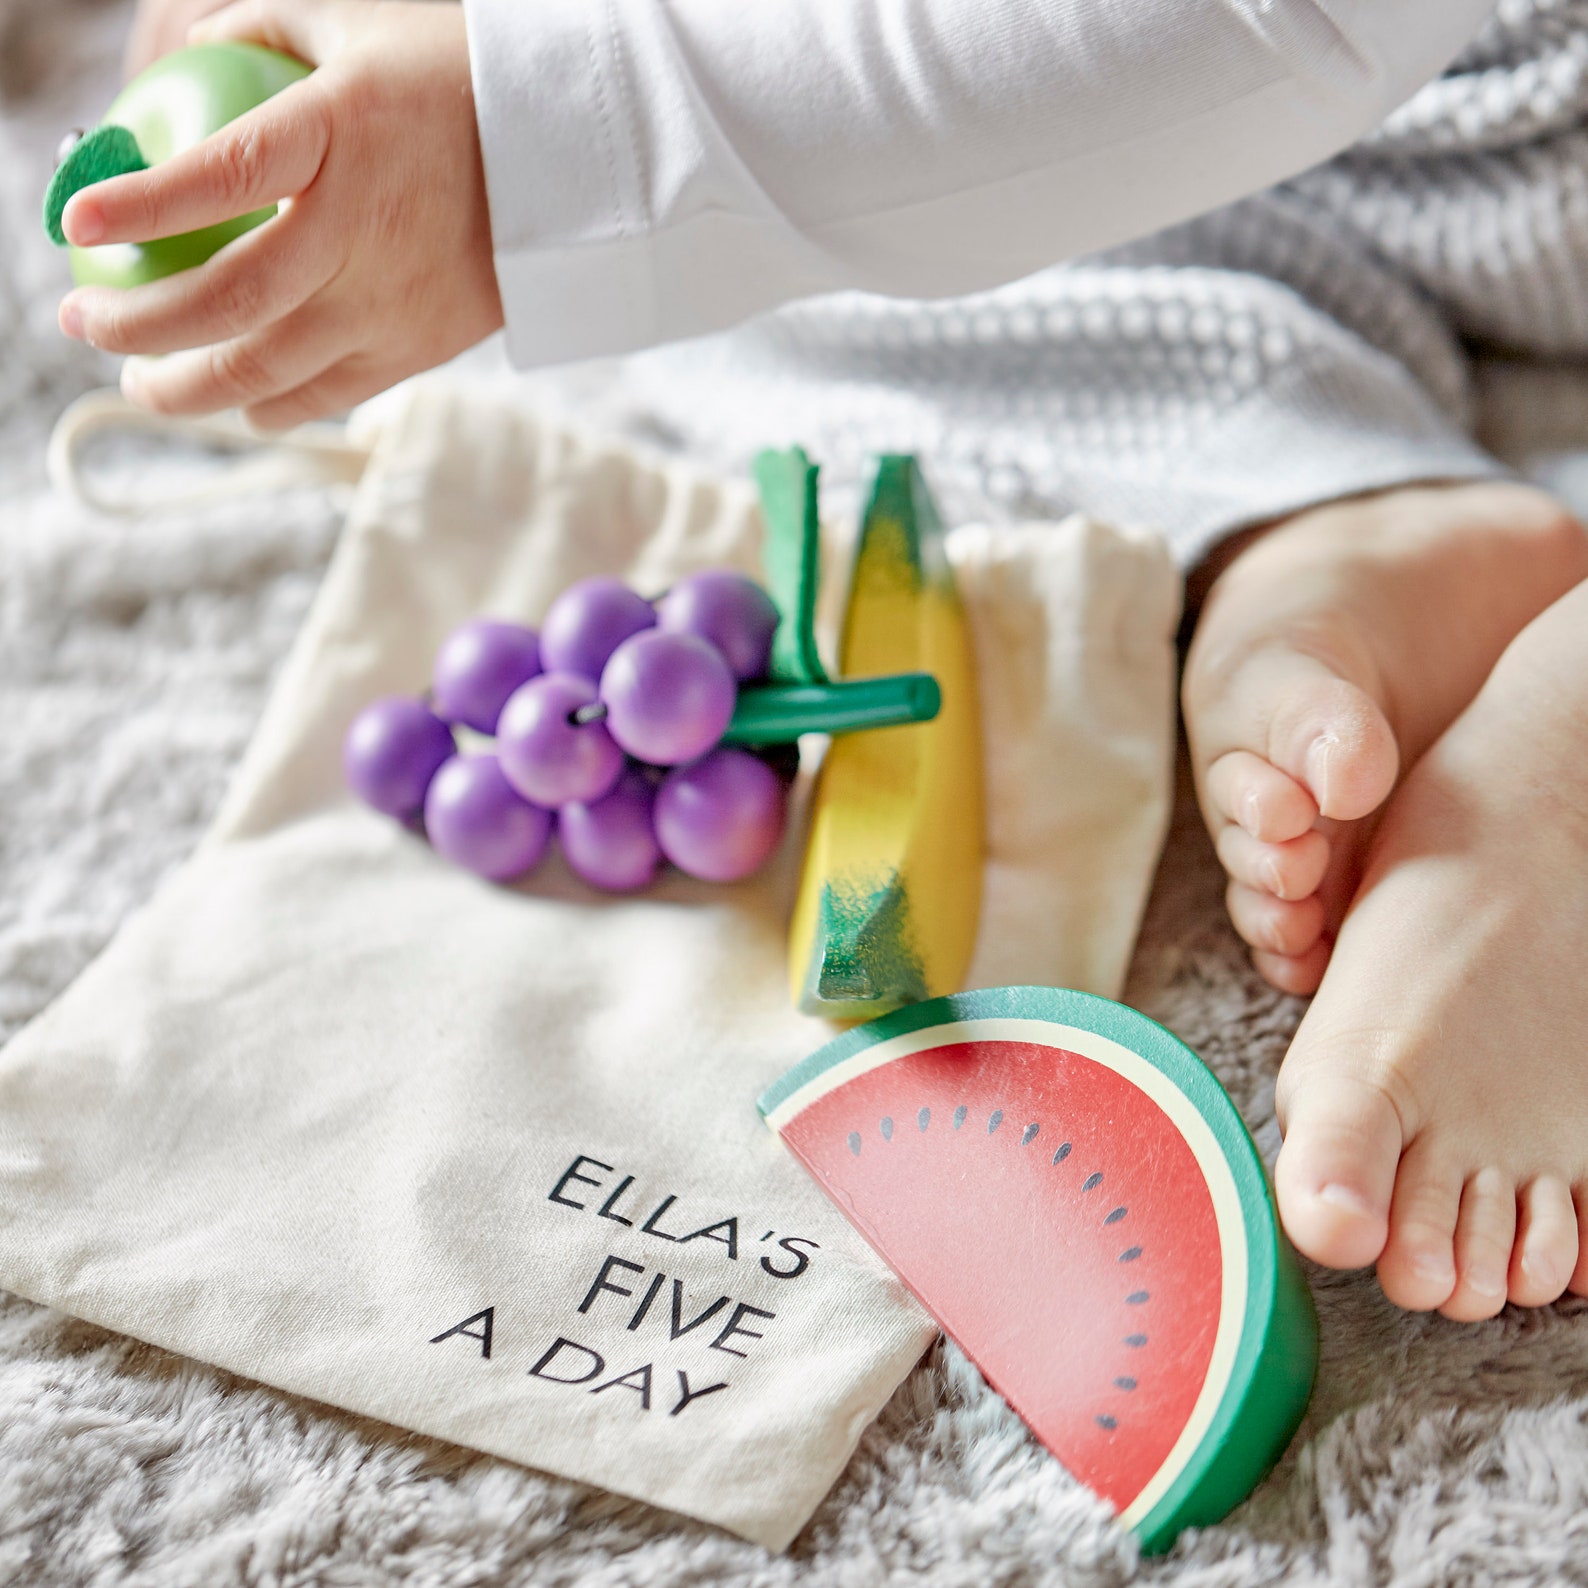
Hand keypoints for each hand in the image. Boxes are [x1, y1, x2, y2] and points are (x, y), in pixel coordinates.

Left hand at [58, 0, 502, 430]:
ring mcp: (391, 301)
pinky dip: (270, 407)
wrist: (570, 165)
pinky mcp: (418, 348)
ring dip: (190, 389)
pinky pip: (328, 394)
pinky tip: (236, 402)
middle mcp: (362, 229)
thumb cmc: (456, 81)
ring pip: (270, 370)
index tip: (72, 224)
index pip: (222, 174)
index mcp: (340, 135)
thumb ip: (260, 29)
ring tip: (144, 385)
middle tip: (87, 325)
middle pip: (231, 300)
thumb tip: (185, 60)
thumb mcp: (357, 22)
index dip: (142, 204)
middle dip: (141, 326)